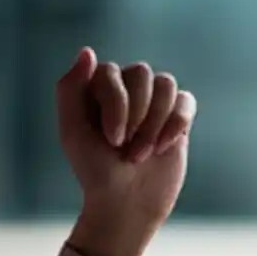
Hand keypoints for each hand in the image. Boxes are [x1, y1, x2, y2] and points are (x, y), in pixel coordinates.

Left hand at [55, 48, 196, 255]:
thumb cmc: (95, 170)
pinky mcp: (178, 118)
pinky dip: (176, 123)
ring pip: (166, 84)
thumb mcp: (72, 131)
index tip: (112, 140)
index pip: (111, 72)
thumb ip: (70, 89)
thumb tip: (88, 51)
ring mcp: (154, 102)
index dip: (116, 105)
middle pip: (142, 73)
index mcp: (97, 88)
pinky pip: (186, 100)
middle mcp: (127, 88)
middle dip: (137, 114)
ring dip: (156, 122)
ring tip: (145, 152)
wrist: (126, 204)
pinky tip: (164, 147)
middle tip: (127, 148)